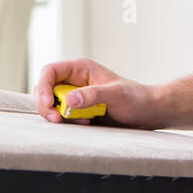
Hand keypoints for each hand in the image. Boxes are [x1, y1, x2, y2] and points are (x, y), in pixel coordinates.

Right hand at [32, 58, 155, 127]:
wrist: (148, 112)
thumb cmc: (137, 99)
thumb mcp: (116, 95)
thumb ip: (93, 95)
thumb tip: (69, 100)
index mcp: (81, 69)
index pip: (50, 72)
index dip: (43, 87)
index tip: (49, 104)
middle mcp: (75, 81)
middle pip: (46, 90)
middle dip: (47, 105)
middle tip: (57, 120)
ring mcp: (76, 96)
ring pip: (52, 105)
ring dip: (59, 115)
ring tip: (83, 121)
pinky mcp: (79, 110)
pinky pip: (63, 116)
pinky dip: (68, 122)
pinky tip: (86, 124)